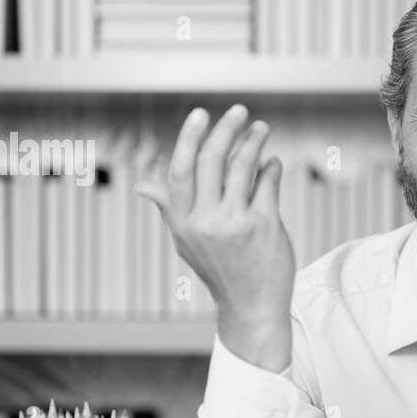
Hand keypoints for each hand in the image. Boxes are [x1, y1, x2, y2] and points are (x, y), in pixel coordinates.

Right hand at [136, 105, 294, 371]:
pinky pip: (267, 183)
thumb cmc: (220, 270)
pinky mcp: (263, 226)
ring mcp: (234, 223)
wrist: (251, 305)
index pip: (180, 169)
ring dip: (254, 141)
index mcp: (182, 222)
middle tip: (238, 112)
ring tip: (261, 128)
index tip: (200, 114)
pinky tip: (273, 162)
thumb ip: (170, 209)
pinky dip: (271, 167)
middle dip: (225, 129)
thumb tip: (143, 185)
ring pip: (243, 166)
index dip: (189, 137)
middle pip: (210, 160)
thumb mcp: (187, 242)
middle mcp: (204, 221)